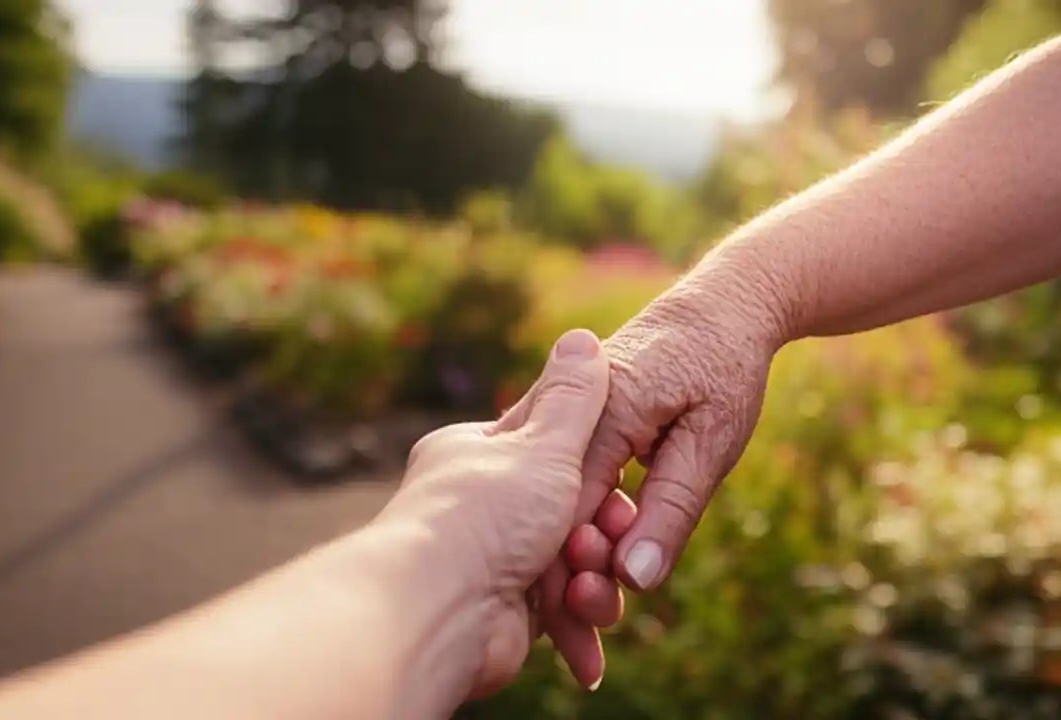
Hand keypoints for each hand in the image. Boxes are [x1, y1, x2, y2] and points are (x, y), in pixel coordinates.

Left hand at [383, 328, 609, 698]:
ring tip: (590, 598)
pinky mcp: (502, 615)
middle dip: (601, 540)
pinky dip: (575, 633)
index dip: (601, 474)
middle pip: (570, 515)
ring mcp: (490, 561)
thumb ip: (574, 399)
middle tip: (611, 547)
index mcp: (480, 453)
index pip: (556, 451)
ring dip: (592, 591)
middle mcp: (482, 506)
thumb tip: (581, 336)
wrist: (434, 616)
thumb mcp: (543, 447)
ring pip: (569, 569)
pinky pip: (555, 617)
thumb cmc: (487, 518)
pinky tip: (589, 656)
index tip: (626, 490)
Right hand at [529, 277, 784, 686]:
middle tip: (586, 649)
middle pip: (545, 512)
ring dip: (559, 563)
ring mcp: (561, 415)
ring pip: (543, 502)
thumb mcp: (713, 441)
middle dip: (560, 582)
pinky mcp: (567, 425)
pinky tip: (579, 578)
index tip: (590, 627)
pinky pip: (554, 484)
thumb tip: (636, 580)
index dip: (574, 572)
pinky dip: (564, 531)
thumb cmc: (726, 368)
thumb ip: (671, 509)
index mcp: (601, 410)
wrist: (723, 305)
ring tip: (585, 629)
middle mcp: (567, 412)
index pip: (569, 508)